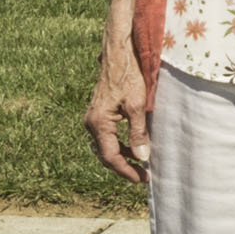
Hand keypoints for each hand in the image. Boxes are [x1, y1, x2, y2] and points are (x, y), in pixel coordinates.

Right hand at [85, 0, 151, 181]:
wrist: (118, 54)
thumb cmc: (129, 76)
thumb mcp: (138, 105)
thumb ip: (139, 132)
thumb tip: (142, 157)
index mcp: (98, 123)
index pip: (111, 157)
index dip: (126, 171)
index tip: (141, 179)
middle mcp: (91, 123)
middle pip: (106, 155)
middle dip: (124, 167)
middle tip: (143, 176)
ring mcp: (92, 118)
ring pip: (106, 146)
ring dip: (122, 156)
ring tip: (141, 164)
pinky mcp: (98, 113)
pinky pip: (106, 136)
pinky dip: (119, 144)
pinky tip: (134, 146)